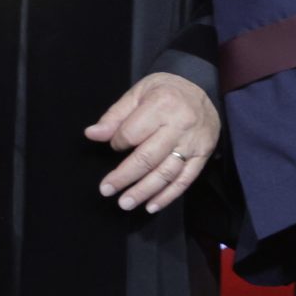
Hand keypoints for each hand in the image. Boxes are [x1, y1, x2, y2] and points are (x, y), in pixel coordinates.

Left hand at [85, 73, 219, 213]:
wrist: (203, 89)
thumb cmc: (166, 91)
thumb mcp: (139, 93)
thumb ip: (115, 116)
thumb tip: (92, 134)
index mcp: (162, 104)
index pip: (132, 133)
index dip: (117, 143)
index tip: (114, 145)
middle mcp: (180, 124)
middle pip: (148, 158)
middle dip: (124, 177)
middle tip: (106, 190)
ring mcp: (193, 142)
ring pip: (166, 173)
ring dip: (143, 191)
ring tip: (125, 203)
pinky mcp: (203, 155)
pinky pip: (185, 180)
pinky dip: (168, 196)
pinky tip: (151, 205)